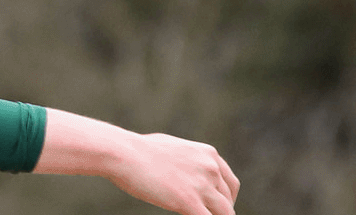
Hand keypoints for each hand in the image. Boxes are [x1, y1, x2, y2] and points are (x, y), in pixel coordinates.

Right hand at [104, 130, 239, 214]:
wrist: (125, 153)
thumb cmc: (139, 149)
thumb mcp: (173, 147)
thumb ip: (187, 159)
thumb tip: (183, 168)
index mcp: (208, 154)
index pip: (230, 183)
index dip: (227, 198)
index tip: (219, 206)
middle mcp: (211, 168)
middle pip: (228, 199)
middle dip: (222, 211)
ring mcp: (202, 185)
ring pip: (224, 214)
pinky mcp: (190, 202)